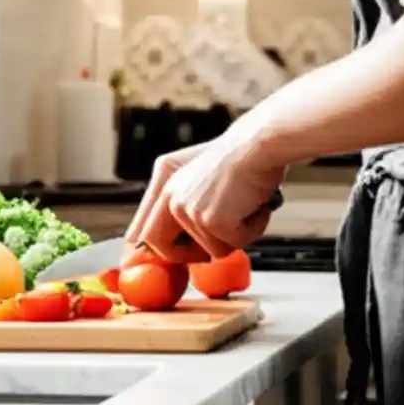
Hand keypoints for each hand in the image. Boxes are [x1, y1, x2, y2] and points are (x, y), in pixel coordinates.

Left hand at [125, 134, 285, 262]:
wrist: (259, 142)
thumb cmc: (242, 157)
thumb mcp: (203, 177)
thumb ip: (188, 203)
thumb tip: (185, 239)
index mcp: (166, 185)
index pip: (144, 228)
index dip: (151, 250)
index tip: (159, 261)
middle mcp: (170, 197)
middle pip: (162, 248)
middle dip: (188, 256)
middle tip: (213, 246)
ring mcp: (188, 210)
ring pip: (212, 249)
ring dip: (236, 235)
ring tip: (247, 205)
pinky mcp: (210, 220)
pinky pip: (234, 244)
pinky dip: (252, 230)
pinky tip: (255, 205)